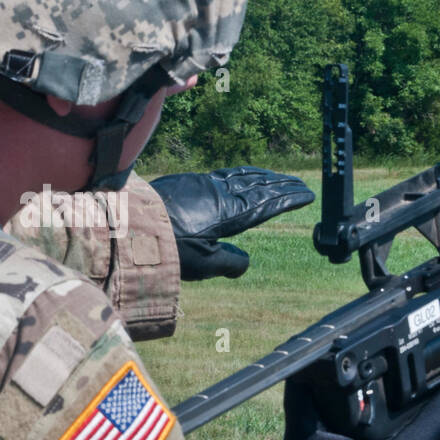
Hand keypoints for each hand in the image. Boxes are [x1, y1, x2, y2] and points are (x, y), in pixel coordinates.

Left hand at [149, 167, 313, 279]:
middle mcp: (221, 195)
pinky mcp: (190, 182)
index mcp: (230, 214)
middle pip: (259, 186)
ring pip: (241, 177)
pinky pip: (224, 174)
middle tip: (300, 183)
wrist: (132, 224)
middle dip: (281, 184)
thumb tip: (244, 262)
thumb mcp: (203, 264)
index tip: (307, 194)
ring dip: (262, 176)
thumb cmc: (168, 247)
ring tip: (276, 178)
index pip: (267, 203)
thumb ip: (229, 263)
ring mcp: (205, 185)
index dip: (289, 199)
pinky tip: (241, 176)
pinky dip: (240, 174)